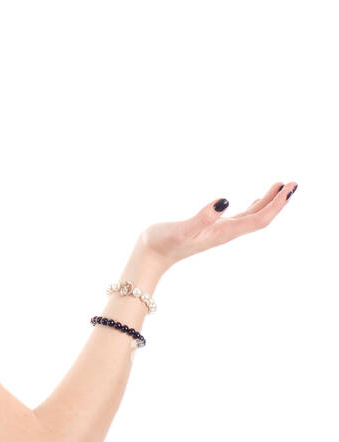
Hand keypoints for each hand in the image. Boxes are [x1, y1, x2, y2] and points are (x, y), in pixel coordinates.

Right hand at [138, 180, 296, 269]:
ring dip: (268, 203)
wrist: (149, 258)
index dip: (276, 204)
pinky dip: (252, 207)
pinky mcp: (210, 230)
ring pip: (252, 217)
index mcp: (223, 232)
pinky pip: (239, 218)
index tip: (289, 188)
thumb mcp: (181, 228)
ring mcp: (219, 232)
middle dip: (278, 202)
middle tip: (293, 183)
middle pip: (260, 218)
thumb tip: (226, 200)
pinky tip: (252, 201)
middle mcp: (225, 233)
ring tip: (280, 187)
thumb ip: (203, 216)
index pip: (259, 219)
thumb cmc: (161, 243)